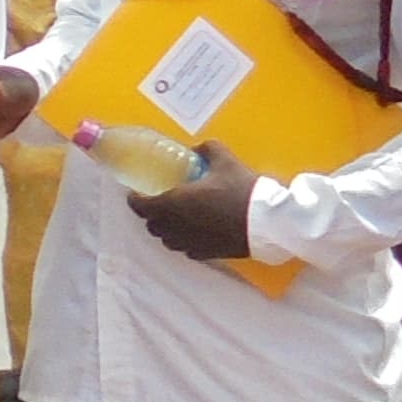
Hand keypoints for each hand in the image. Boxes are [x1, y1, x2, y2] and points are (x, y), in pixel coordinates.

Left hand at [130, 146, 261, 264]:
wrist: (266, 223)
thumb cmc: (241, 190)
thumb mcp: (225, 161)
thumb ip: (207, 149)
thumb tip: (197, 148)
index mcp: (175, 204)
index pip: (141, 207)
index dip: (134, 200)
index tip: (135, 193)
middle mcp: (177, 227)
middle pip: (152, 225)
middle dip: (150, 214)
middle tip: (158, 201)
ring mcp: (190, 243)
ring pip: (166, 239)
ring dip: (165, 228)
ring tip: (176, 216)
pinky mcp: (206, 254)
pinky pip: (185, 248)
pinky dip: (183, 239)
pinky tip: (194, 230)